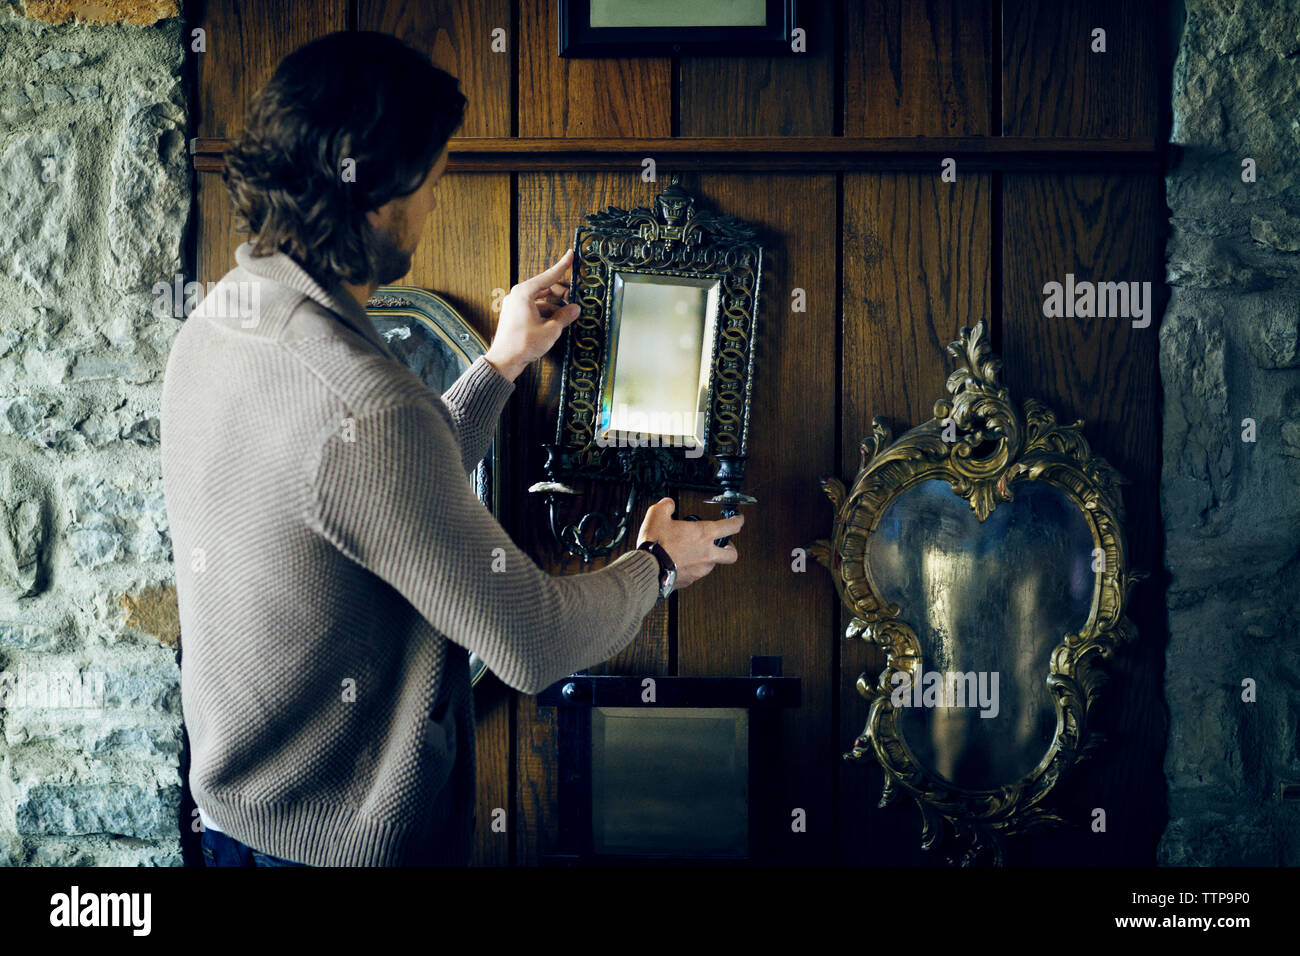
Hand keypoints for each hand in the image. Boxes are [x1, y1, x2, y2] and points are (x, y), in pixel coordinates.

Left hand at [485, 249, 581, 380]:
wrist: (504, 361)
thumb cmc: (523, 344)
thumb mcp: (551, 330)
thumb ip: (564, 316)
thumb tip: (575, 309)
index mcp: (524, 293)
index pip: (548, 275)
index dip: (562, 266)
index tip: (571, 254)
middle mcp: (517, 295)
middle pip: (545, 287)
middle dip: (561, 293)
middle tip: (574, 301)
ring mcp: (515, 305)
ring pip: (540, 298)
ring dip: (555, 305)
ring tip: (568, 315)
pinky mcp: (514, 315)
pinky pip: (534, 308)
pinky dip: (546, 312)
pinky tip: (556, 321)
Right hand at [636, 497, 743, 591]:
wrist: (648, 569)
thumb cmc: (655, 544)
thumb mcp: (657, 515)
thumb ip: (666, 506)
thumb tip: (668, 504)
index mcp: (703, 534)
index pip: (731, 526)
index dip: (738, 521)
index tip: (738, 519)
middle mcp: (706, 553)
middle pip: (732, 554)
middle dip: (731, 548)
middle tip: (723, 544)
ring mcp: (700, 569)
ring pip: (713, 565)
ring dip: (708, 558)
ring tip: (695, 552)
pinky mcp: (691, 580)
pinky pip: (697, 573)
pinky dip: (693, 567)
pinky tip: (682, 562)